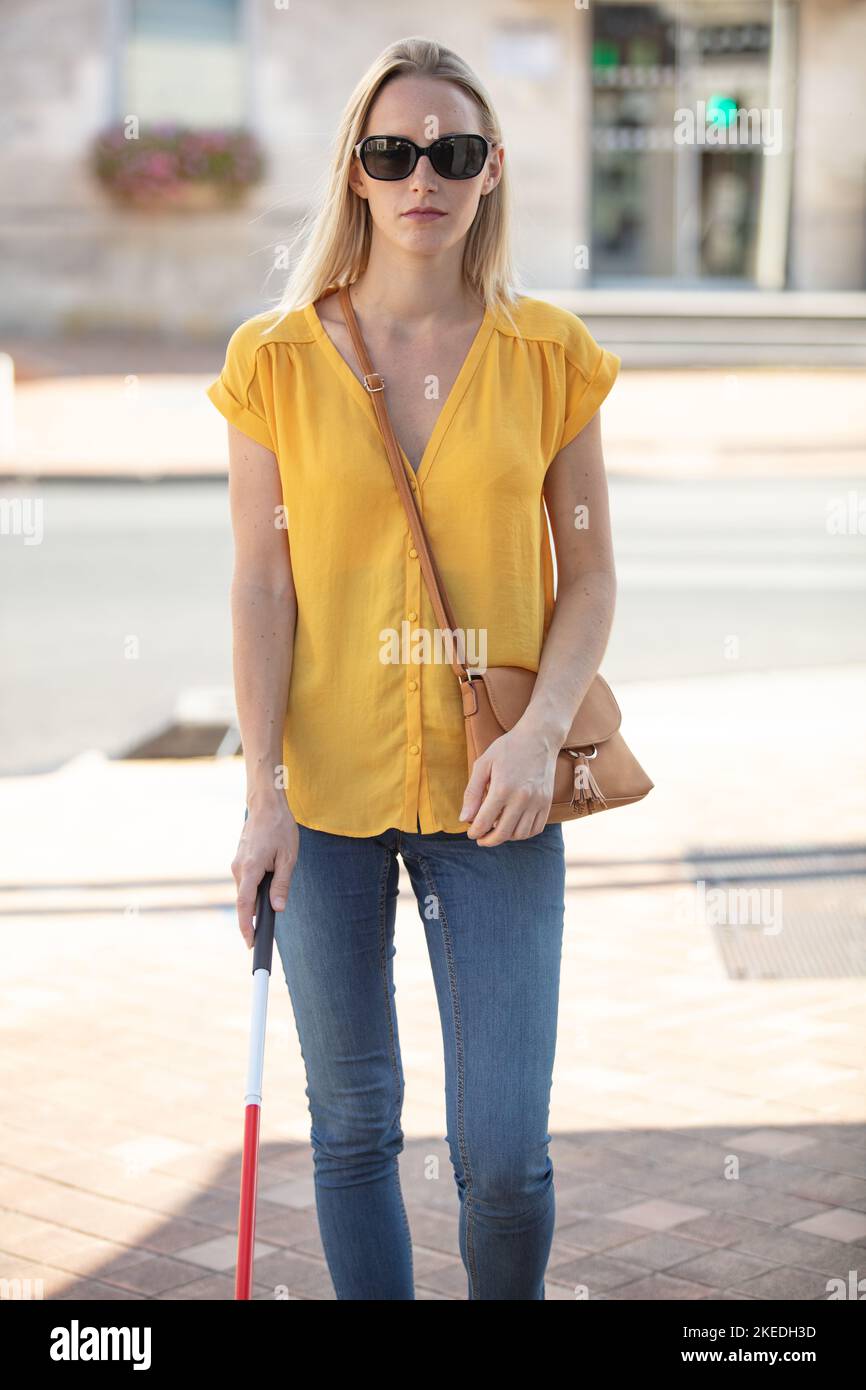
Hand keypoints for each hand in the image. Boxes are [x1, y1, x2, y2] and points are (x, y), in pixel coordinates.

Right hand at [231, 794, 298, 947]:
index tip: (250, 943)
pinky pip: (247, 880)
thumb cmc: (280, 828)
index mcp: (250, 869)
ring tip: (276, 885)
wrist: (266, 805)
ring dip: (258, 896)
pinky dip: (256, 886)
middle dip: (255, 915)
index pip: (244, 905)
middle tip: (267, 931)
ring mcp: (237, 864)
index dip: (246, 927)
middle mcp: (238, 868)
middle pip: (245, 900)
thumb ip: (281, 884)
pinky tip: (270, 875)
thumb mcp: (288, 858)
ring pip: (247, 890)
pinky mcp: (240, 860)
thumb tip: (277, 908)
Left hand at [459, 725, 556, 844]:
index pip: (485, 822)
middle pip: (503, 833)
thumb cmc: (508, 748)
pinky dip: (523, 833)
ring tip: (497, 830)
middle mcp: (522, 798)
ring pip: (520, 834)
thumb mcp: (483, 764)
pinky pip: (536, 828)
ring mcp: (537, 801)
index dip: (475, 832)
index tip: (471, 832)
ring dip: (506, 837)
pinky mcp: (547, 802)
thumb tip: (464, 818)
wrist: (540, 737)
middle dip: (488, 840)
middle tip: (481, 839)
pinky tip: (514, 826)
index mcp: (502, 788)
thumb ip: (472, 792)